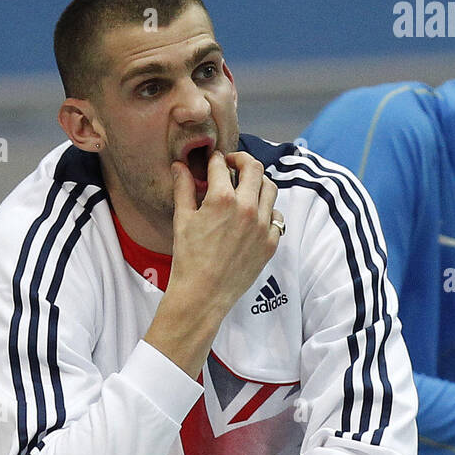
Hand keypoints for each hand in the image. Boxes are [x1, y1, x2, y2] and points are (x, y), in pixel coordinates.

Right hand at [169, 149, 283, 317]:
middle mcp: (247, 208)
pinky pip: (276, 217)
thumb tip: (179, 165)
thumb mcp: (182, 220)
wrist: (203, 295)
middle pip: (254, 168)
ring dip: (258, 182)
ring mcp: (262, 226)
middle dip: (242, 161)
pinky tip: (254, 215)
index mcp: (222, 199)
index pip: (221, 164)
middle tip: (233, 164)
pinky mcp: (270, 243)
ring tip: (246, 188)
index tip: (213, 161)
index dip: (214, 159)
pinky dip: (267, 210)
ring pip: (270, 188)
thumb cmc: (188, 260)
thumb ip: (183, 188)